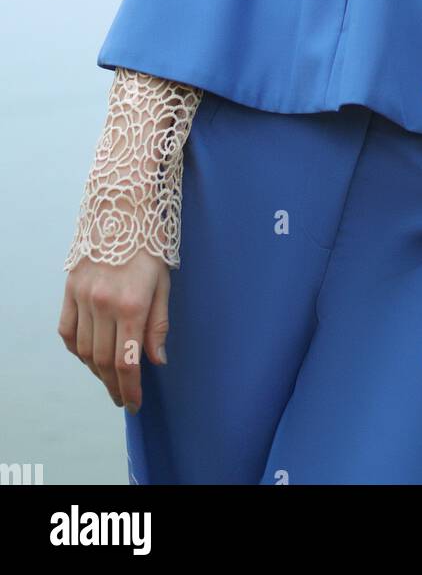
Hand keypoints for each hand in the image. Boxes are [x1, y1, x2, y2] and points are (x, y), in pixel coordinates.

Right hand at [58, 250, 169, 413]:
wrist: (122, 206)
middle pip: (104, 361)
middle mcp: (103, 305)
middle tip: (124, 398)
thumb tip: (157, 361)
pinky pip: (67, 331)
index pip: (127, 362)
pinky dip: (77, 349)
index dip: (131, 389)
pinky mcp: (70, 289)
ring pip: (85, 350)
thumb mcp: (164, 283)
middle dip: (114, 386)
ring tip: (110, 379)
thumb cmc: (151, 244)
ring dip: (97, 371)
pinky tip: (89, 356)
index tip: (134, 403)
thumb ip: (159, 325)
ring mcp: (82, 297)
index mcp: (132, 305)